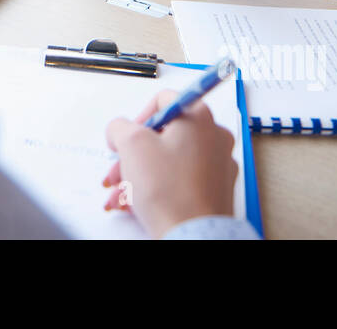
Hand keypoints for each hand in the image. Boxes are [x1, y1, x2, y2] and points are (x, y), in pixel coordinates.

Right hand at [101, 90, 237, 237]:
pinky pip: (181, 180)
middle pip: (164, 135)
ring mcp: (218, 164)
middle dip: (133, 154)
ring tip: (120, 194)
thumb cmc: (168, 190)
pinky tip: (137, 203)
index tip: (126, 139)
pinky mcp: (216, 189)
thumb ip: (120, 126)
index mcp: (199, 116)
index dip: (137, 119)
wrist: (192, 234)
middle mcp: (214, 136)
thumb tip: (120, 129)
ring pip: (169, 160)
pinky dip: (158, 188)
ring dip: (139, 174)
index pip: (163, 101)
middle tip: (118, 170)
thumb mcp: (131, 144)